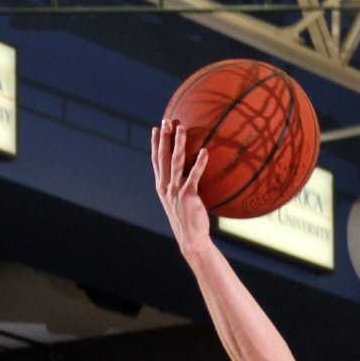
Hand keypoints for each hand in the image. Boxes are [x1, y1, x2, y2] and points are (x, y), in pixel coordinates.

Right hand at [152, 120, 212, 263]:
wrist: (191, 240)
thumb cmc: (188, 222)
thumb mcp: (179, 202)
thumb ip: (180, 187)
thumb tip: (189, 175)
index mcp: (162, 188)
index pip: (156, 161)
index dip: (155, 144)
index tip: (155, 129)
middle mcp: (166, 187)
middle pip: (162, 158)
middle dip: (163, 137)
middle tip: (166, 121)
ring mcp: (175, 191)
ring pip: (175, 162)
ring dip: (177, 143)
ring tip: (181, 128)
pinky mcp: (188, 196)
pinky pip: (194, 176)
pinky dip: (199, 163)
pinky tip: (204, 151)